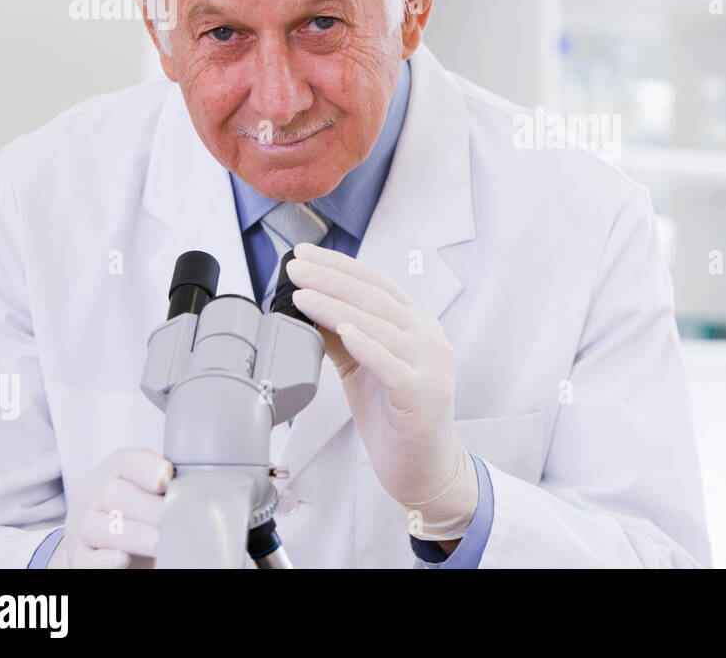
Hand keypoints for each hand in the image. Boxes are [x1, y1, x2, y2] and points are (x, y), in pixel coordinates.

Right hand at [50, 448, 172, 567]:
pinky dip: (103, 561)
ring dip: (132, 534)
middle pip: (114, 494)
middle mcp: (94, 493)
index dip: (147, 469)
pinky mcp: (78, 555)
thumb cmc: (140, 508)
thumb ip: (169, 486)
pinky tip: (122, 560)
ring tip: (158, 541)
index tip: (166, 478)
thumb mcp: (151, 489)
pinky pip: (84, 559)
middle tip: (175, 519)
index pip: (129, 462)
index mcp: (117, 469)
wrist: (106, 536)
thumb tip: (196, 491)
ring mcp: (81, 525)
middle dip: (149, 508)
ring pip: (97, 526)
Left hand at [286, 242, 477, 541]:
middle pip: (376, 298)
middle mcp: (429, 339)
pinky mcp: (421, 394)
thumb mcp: (361, 368)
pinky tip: (343, 330)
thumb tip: (306, 303)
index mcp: (418, 326)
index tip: (304, 255)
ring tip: (302, 295)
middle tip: (295, 269)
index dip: (340, 266)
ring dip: (337, 306)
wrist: (424, 469)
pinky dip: (367, 343)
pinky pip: (391, 363)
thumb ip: (341, 336)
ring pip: (380, 325)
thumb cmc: (394, 417)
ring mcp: (430, 365)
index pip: (377, 284)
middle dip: (331, 279)